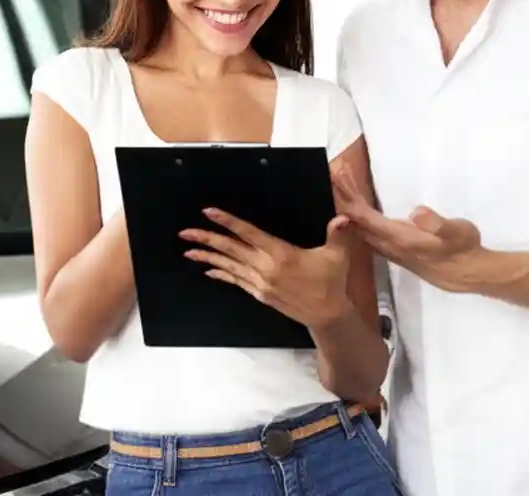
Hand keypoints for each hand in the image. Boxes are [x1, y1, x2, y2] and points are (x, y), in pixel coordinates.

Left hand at [179, 207, 354, 328]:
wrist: (327, 316)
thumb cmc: (331, 282)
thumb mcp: (337, 256)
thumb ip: (337, 234)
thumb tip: (343, 218)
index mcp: (281, 254)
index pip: (249, 233)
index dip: (228, 222)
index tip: (209, 212)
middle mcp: (266, 268)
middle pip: (230, 249)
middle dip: (206, 239)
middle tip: (185, 232)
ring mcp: (260, 283)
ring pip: (229, 266)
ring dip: (207, 257)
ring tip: (188, 250)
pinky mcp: (260, 294)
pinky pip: (236, 281)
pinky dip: (221, 273)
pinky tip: (208, 268)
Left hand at [332, 167, 485, 292]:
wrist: (468, 275)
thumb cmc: (464, 249)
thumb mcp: (457, 232)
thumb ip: (437, 224)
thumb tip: (417, 213)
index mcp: (400, 238)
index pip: (367, 218)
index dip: (351, 200)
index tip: (339, 180)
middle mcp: (390, 245)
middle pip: (358, 223)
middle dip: (345, 199)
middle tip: (336, 175)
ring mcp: (392, 249)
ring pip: (362, 230)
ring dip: (350, 210)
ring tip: (342, 189)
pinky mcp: (397, 251)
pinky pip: (370, 234)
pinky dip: (360, 220)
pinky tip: (356, 215)